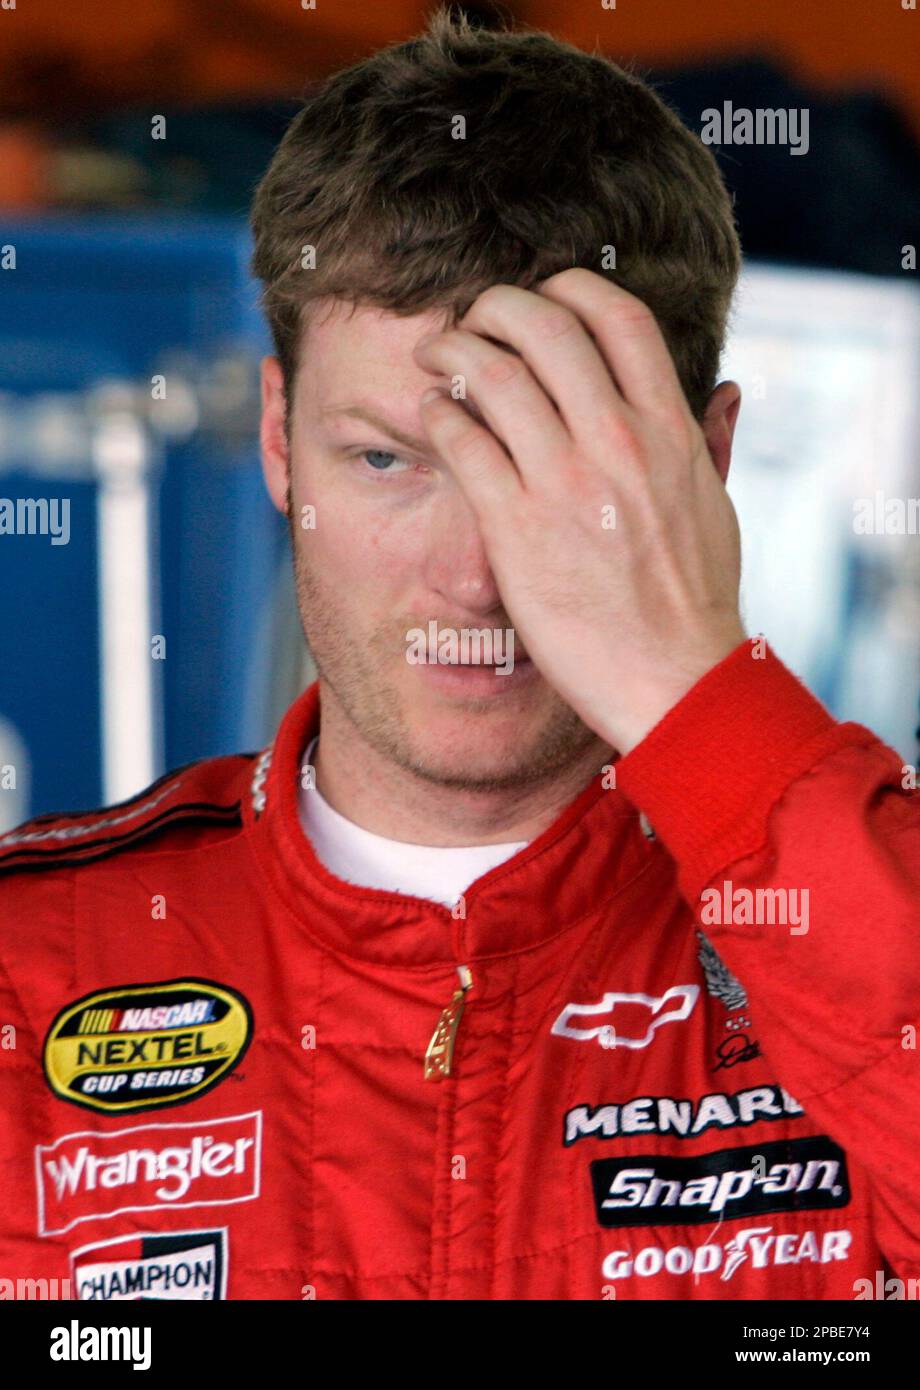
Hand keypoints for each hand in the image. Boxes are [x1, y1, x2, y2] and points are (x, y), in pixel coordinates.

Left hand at [413, 268, 745, 753]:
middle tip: (473, 317)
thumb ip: (711, 441)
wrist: (673, 680)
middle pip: (545, 326)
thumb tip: (726, 389)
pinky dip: (440, 415)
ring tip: (437, 357)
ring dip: (454, 351)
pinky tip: (433, 415)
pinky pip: (463, 443)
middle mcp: (618, 443)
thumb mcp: (718, 506)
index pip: (618, 318)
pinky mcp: (516, 528)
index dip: (571, 287)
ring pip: (493, 375)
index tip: (542, 294)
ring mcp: (564, 484)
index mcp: (669, 431)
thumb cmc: (695, 599)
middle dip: (497, 304)